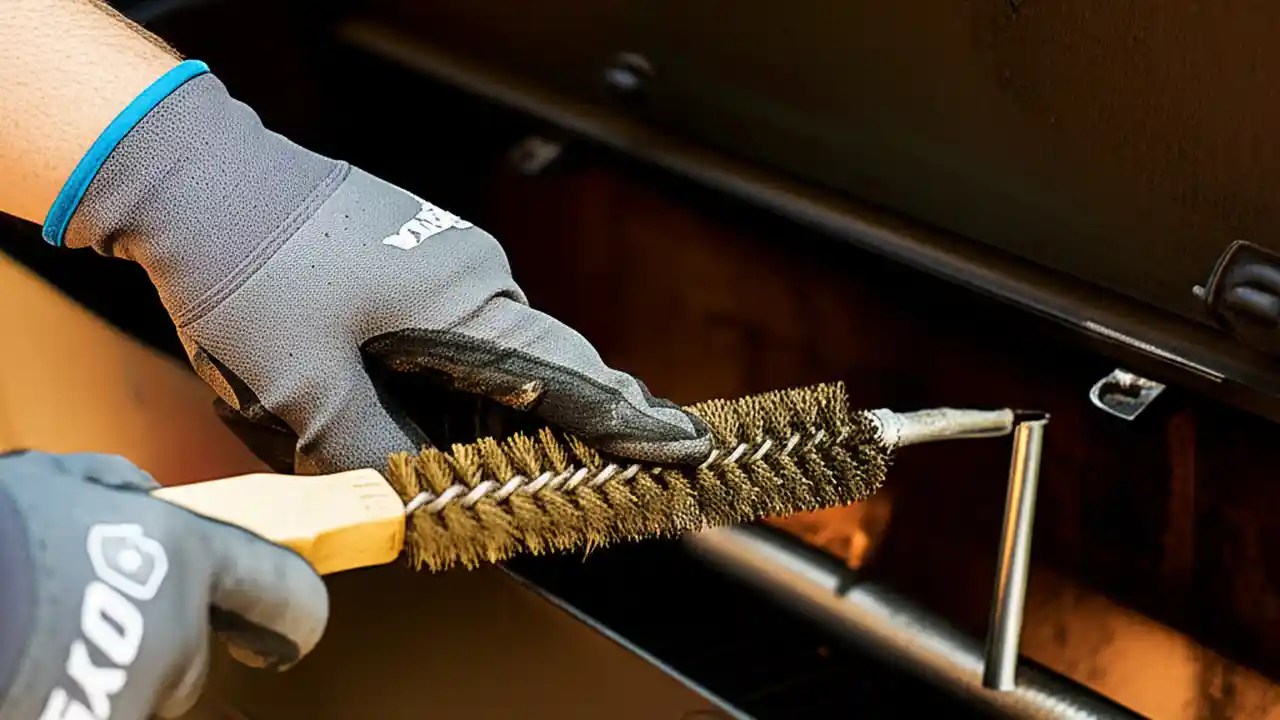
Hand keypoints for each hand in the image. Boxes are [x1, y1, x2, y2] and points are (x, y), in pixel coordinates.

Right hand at [0, 451, 327, 719]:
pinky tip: (40, 683)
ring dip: (118, 675)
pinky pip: (116, 711)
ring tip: (48, 647)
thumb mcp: (52, 483)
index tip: (289, 628)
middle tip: (96, 621)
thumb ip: (119, 490)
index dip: (296, 612)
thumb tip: (147, 497)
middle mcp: (177, 628)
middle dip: (165, 644)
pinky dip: (86, 700)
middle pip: (199, 653)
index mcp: (182, 554)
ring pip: (152, 692)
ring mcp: (142, 690)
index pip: (288, 592)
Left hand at [54, 63, 710, 473]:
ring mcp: (447, 258)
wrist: (203, 183)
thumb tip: (425, 497)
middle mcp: (476, 275)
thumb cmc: (254, 277)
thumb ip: (379, 458)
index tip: (687, 450)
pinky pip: (457, 326)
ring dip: (481, 405)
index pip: (574, 378)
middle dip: (545, 431)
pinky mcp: (416, 254)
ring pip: (493, 352)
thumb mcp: (309, 394)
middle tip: (552, 483)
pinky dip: (449, 373)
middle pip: (539, 370)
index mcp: (470, 304)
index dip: (629, 423)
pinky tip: (405, 397)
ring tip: (447, 445)